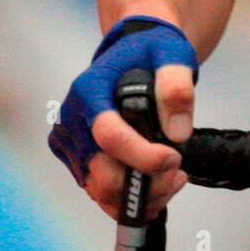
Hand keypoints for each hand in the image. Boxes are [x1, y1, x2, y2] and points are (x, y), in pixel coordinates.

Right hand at [49, 16, 197, 220]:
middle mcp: (71, 121)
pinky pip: (102, 193)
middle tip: (178, 171)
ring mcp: (72, 145)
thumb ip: (176, 86)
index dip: (142, 154)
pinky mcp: (78, 162)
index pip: (107, 134)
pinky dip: (132, 199)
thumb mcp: (171, 54)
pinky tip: (160, 186)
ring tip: (174, 178)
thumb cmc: (151, 51)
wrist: (133, 53)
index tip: (174, 158)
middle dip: (143, 182)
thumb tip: (177, 134)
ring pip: (101, 190)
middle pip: (100, 172)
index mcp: (87, 91)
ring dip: (141, 196)